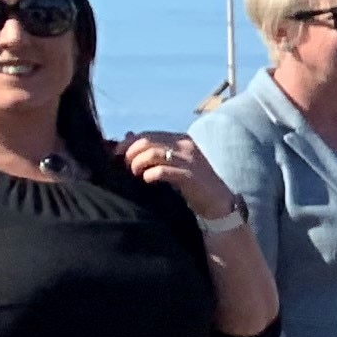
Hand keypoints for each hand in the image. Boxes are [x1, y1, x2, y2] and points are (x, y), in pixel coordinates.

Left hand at [121, 131, 237, 221]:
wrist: (218, 201)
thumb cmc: (193, 182)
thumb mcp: (173, 161)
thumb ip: (153, 148)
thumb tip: (127, 134)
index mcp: (181, 139)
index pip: (147, 135)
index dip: (128, 144)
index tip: (117, 156)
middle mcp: (185, 146)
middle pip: (147, 142)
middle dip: (130, 154)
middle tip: (125, 167)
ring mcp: (189, 160)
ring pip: (152, 154)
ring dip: (137, 165)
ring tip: (135, 174)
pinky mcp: (190, 176)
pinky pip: (161, 171)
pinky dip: (149, 175)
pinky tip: (147, 181)